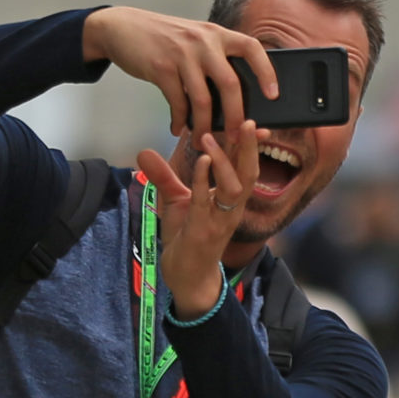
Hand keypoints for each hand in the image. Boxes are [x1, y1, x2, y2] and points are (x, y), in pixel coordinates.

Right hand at [84, 7, 275, 137]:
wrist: (122, 27)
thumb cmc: (164, 38)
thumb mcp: (195, 38)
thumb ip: (215, 57)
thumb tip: (237, 95)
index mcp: (217, 34)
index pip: (252, 48)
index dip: (266, 71)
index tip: (273, 95)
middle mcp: (203, 41)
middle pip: (231, 84)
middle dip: (237, 116)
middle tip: (238, 137)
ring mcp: (182, 54)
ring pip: (203, 99)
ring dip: (206, 126)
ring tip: (205, 141)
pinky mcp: (161, 68)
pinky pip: (177, 102)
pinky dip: (180, 121)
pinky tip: (179, 129)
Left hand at [135, 124, 260, 317]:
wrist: (187, 277)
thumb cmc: (186, 239)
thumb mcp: (175, 202)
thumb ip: (164, 177)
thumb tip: (144, 152)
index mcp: (231, 200)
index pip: (246, 167)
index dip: (252, 145)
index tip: (254, 120)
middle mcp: (232, 209)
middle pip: (250, 172)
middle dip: (250, 147)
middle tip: (249, 120)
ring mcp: (220, 221)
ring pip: (234, 187)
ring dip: (224, 161)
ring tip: (211, 137)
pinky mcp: (204, 231)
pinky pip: (207, 203)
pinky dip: (205, 181)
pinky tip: (202, 162)